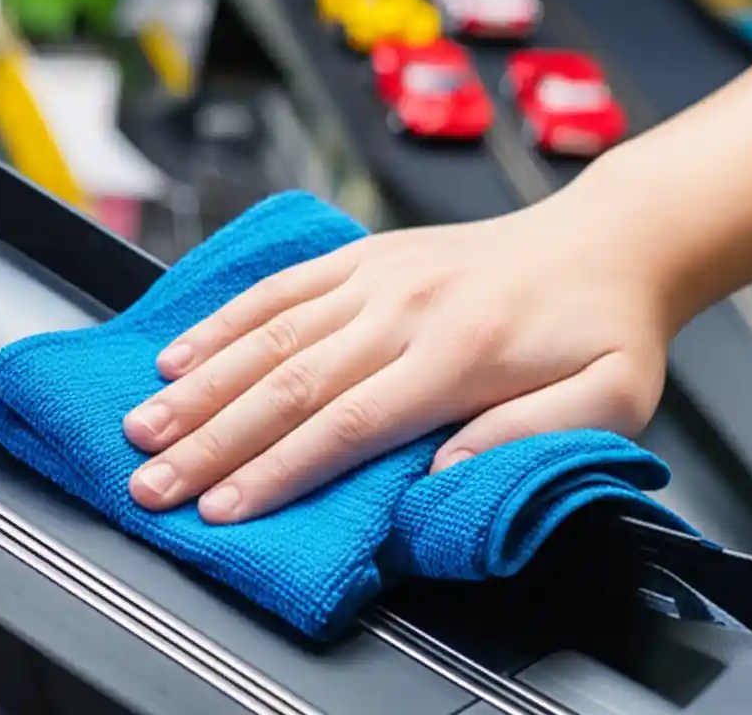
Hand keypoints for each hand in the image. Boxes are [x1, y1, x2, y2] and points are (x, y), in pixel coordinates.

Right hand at [123, 191, 672, 523]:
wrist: (605, 241)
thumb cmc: (604, 330)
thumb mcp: (608, 399)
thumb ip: (527, 435)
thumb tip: (438, 468)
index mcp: (460, 355)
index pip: (347, 424)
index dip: (276, 471)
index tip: (221, 510)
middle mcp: (404, 310)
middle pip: (288, 384)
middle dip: (211, 440)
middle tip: (150, 483)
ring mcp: (377, 276)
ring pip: (269, 335)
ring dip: (199, 385)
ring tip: (143, 427)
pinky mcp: (365, 256)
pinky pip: (282, 287)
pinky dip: (224, 321)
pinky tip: (178, 353)